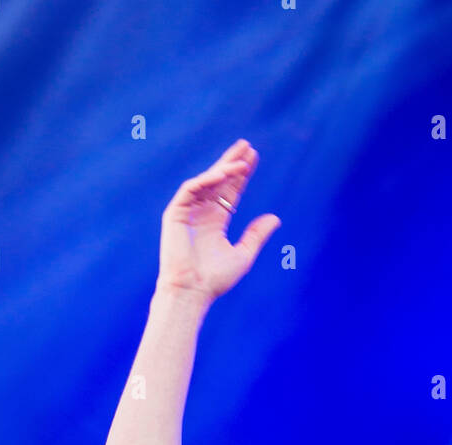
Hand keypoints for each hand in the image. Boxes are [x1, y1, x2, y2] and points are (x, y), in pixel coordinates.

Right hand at [155, 138, 280, 302]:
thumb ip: (257, 235)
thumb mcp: (243, 254)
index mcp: (216, 220)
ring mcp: (188, 211)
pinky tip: (222, 173)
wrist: (192, 291)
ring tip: (240, 160)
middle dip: (232, 163)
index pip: (230, 191)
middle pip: (219, 181)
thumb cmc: (215, 279)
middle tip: (247, 146)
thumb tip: (276, 218)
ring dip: (222, 169)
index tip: (253, 158)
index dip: (241, 175)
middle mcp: (202, 212)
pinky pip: (191, 189)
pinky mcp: (175, 213)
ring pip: (206, 182)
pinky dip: (206, 180)